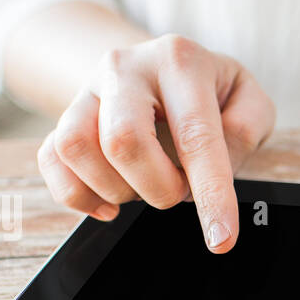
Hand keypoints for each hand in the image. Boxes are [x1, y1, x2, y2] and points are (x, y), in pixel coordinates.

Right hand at [37, 34, 275, 251]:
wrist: (159, 67)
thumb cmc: (210, 92)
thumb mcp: (248, 99)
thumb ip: (246, 128)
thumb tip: (218, 168)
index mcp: (179, 61)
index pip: (195, 135)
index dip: (210, 193)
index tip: (221, 239)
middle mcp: (125, 68)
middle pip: (123, 140)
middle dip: (158, 187)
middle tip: (179, 190)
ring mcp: (87, 90)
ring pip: (77, 148)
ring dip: (117, 189)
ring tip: (145, 186)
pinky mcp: (62, 115)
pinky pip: (52, 160)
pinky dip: (78, 195)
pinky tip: (109, 203)